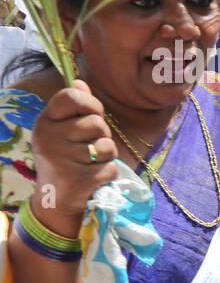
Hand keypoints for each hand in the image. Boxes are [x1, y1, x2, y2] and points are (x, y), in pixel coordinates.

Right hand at [28, 79, 118, 235]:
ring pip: (107, 146)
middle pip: (97, 123)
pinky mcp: (78, 179)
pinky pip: (111, 168)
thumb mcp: (62, 131)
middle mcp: (49, 138)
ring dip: (107, 156)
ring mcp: (62, 159)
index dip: (91, 104)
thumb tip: (81, 82)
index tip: (93, 114)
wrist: (56, 199)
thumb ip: (74, 108)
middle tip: (89, 147)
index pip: (72, 97)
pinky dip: (108, 174)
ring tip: (90, 162)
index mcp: (45, 122)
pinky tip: (92, 178)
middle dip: (102, 135)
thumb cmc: (64, 158)